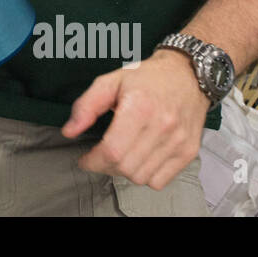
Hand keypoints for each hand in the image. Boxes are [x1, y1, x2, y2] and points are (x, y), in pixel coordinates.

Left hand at [60, 49, 209, 188]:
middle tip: (100, 156)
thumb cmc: (147, 77)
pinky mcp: (188, 152)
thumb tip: (69, 131)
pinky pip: (159, 181)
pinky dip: (145, 176)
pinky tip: (139, 159)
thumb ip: (86, 106)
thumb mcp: (110, 81)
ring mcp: (178, 141)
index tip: (85, 159)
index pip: (112, 151)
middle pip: (125, 167)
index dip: (93, 161)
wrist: (187, 75)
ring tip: (120, 155)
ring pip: (141, 177)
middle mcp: (162, 126)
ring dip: (124, 172)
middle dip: (105, 166)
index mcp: (140, 107)